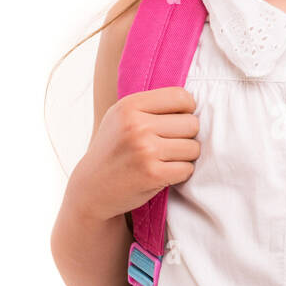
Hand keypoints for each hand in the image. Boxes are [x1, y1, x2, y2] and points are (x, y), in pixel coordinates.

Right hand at [70, 86, 200, 221]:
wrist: (92, 188)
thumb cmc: (114, 149)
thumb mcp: (120, 117)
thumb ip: (151, 105)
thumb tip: (193, 101)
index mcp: (130, 106)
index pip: (181, 97)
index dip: (187, 110)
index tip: (177, 120)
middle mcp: (137, 126)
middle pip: (191, 123)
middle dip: (187, 135)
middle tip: (169, 144)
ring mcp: (145, 150)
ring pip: (193, 148)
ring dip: (185, 156)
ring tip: (165, 158)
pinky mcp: (153, 174)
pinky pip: (187, 169)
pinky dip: (181, 173)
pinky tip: (164, 172)